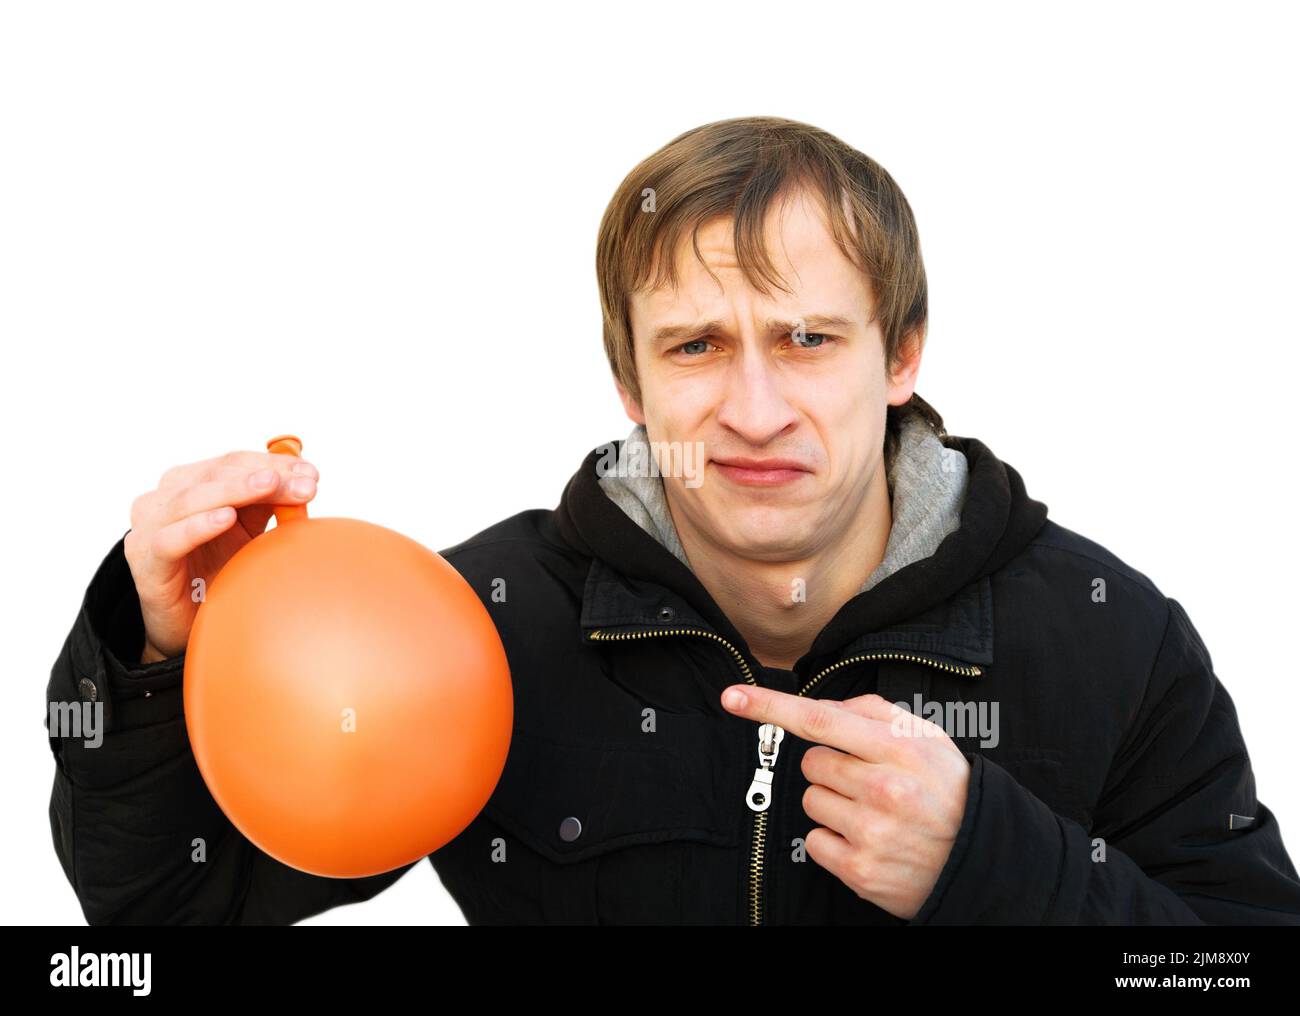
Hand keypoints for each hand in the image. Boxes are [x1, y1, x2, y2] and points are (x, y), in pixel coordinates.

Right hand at [124, 449, 318, 661]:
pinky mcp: (144, 558)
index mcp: (191, 482)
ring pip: (193, 498)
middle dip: (265, 476)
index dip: (273, 463)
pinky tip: (226, 518)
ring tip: (269, 485)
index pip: (234, 462)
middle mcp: (165, 496)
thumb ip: (269, 503)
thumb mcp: (249, 529)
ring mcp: (149, 525)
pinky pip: (170, 538)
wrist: (186, 621)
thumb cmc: (216, 568)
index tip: (311, 474)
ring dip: (236, 490)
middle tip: (304, 484)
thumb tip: (306, 480)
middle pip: (217, 474)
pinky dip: (199, 525)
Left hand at [721, 685, 969, 919]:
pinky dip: (833, 841)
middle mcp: (884, 789)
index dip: (770, 707)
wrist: (982, 860)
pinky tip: (868, 842)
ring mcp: (871, 832)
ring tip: (875, 815)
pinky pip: (814, 841)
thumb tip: (824, 706)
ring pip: (810, 800)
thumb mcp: (927, 739)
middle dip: (831, 769)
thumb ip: (874, 713)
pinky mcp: (860, 870)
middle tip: (871, 784)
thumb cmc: (947, 791)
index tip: (732, 698)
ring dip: (834, 805)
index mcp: (899, 750)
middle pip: (811, 763)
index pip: (820, 719)